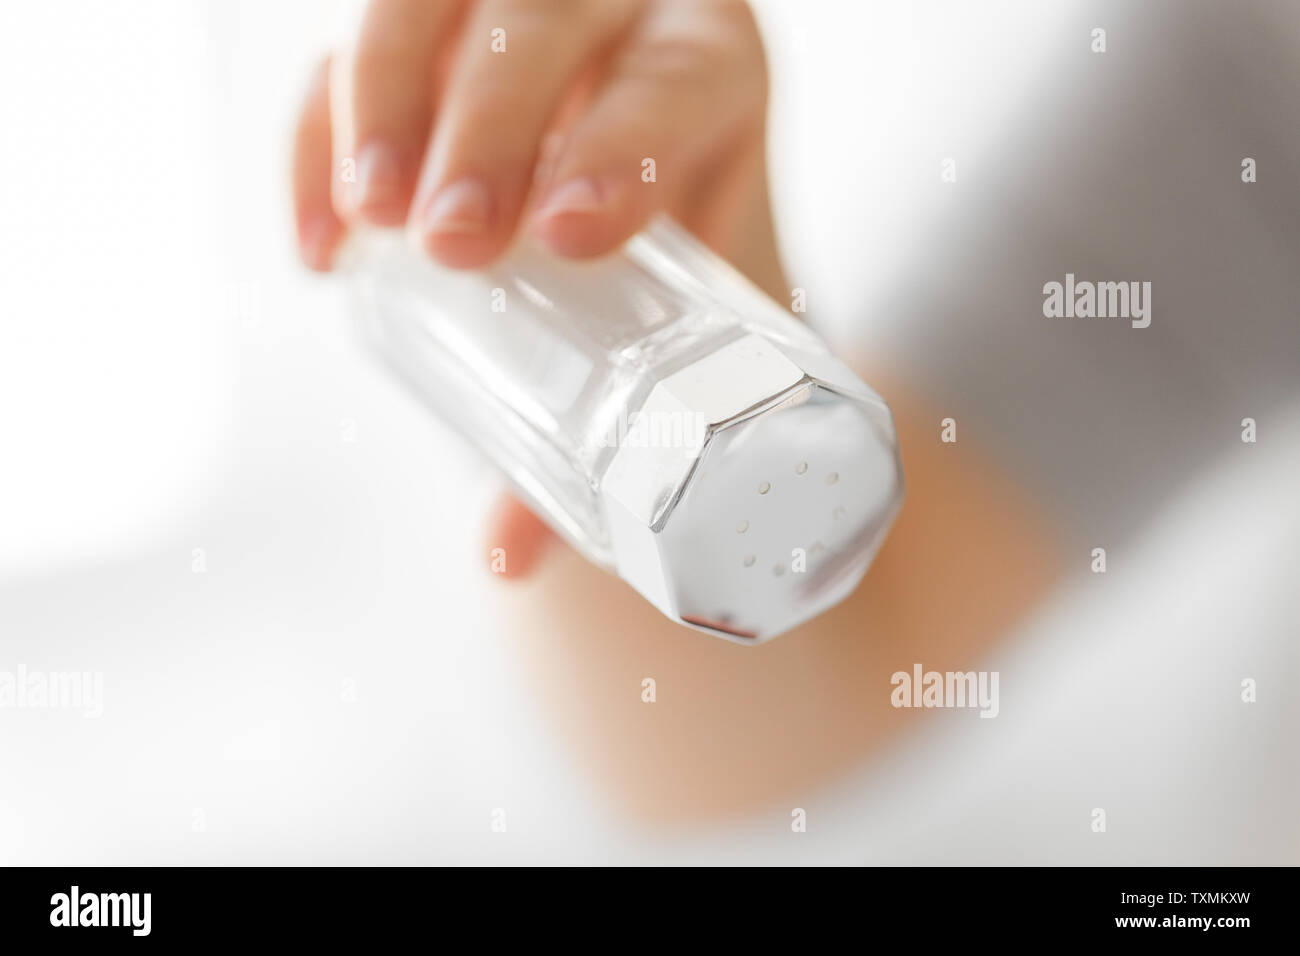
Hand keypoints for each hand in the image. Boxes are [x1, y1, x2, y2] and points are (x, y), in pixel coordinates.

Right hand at [292, 0, 784, 576]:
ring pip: (435, 4)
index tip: (565, 237)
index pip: (675, 81)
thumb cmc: (677, 291)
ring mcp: (513, 18)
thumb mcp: (670, 346)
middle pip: (545, 20)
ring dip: (385, 102)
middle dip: (491, 126)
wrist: (642, 229)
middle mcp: (620, 17)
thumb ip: (609, 445)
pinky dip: (318, 136)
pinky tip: (321, 243)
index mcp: (711, 73)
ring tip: (365, 226)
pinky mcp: (425, 40)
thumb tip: (505, 562)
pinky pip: (350, 55)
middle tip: (451, 247)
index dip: (623, 143)